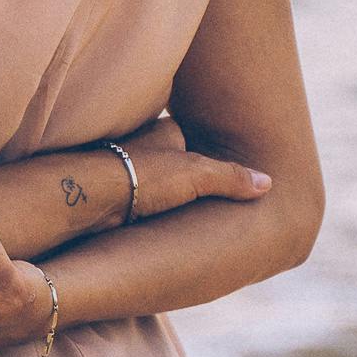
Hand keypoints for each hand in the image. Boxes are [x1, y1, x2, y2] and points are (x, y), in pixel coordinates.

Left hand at [114, 116, 271, 218]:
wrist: (90, 196)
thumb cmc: (141, 175)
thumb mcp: (197, 175)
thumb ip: (231, 178)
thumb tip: (266, 183)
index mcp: (164, 132)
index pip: (192, 141)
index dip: (206, 159)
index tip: (222, 177)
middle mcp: (143, 145)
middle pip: (172, 162)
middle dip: (183, 179)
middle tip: (204, 201)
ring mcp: (125, 169)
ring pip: (152, 183)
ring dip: (163, 197)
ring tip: (181, 216)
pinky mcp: (112, 193)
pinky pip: (137, 201)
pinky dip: (146, 210)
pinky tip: (155, 223)